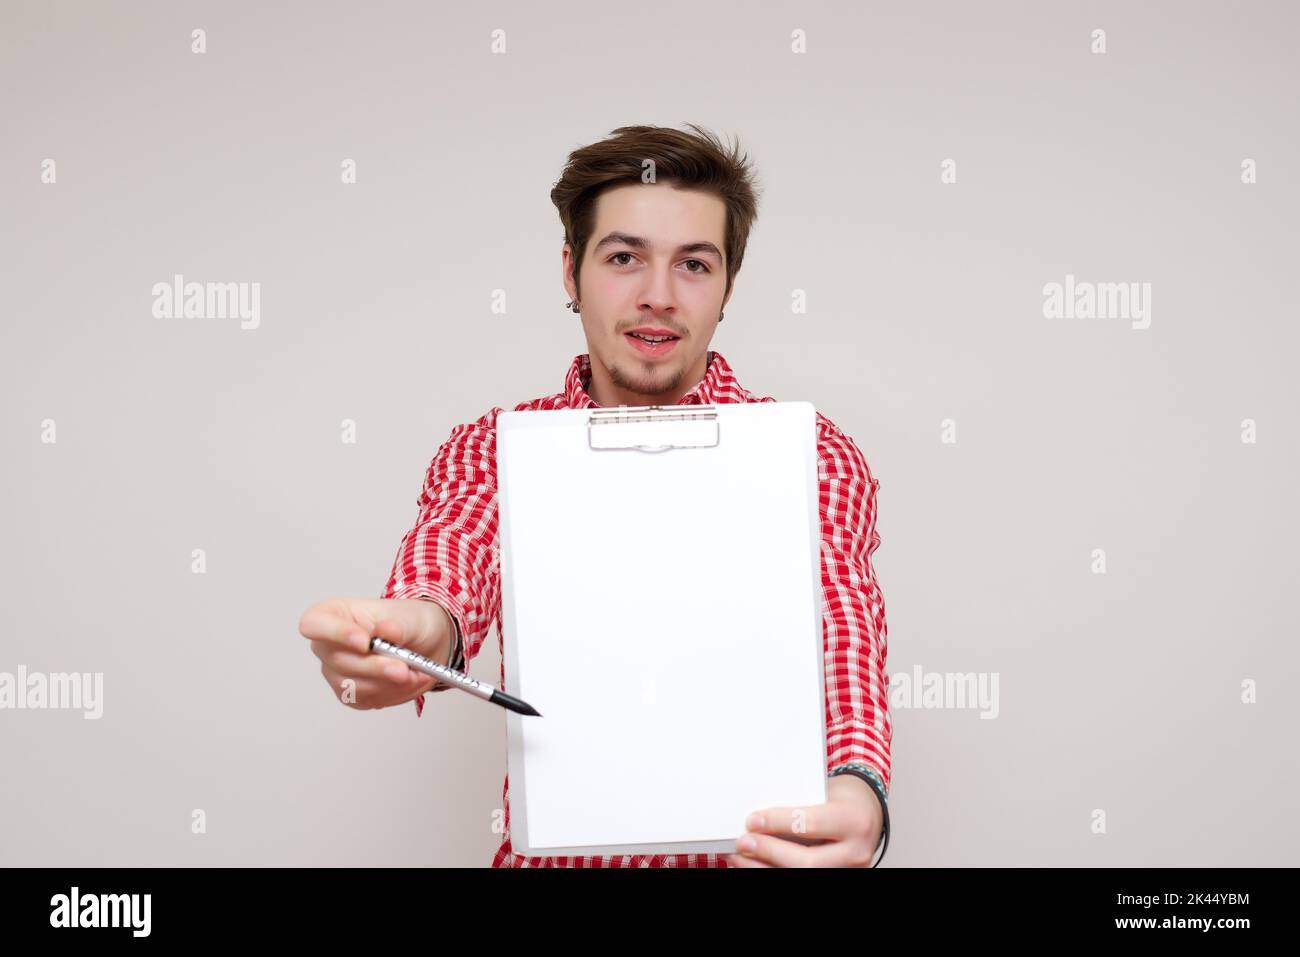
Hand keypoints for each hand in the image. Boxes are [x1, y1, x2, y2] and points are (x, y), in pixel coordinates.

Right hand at [298, 597, 451, 709]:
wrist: (425, 645)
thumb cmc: (409, 623)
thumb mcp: (410, 617)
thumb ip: (397, 626)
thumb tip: (386, 631)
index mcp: (335, 614)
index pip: (313, 623)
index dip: (335, 633)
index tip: (365, 642)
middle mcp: (328, 645)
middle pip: (337, 661)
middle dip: (374, 667)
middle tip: (403, 669)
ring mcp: (336, 671)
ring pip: (352, 685)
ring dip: (388, 683)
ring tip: (414, 672)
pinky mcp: (350, 694)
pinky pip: (366, 699)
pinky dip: (392, 692)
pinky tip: (409, 680)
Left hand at [727, 773, 882, 866]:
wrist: (869, 814)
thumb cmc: (844, 799)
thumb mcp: (826, 792)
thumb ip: (798, 804)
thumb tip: (758, 817)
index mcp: (854, 820)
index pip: (810, 823)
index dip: (777, 823)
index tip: (753, 820)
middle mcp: (855, 851)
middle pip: (806, 861)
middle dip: (769, 852)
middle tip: (744, 842)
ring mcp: (849, 870)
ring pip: (801, 876)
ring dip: (765, 868)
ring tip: (742, 857)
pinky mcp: (839, 877)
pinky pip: (803, 878)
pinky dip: (775, 871)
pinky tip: (757, 864)